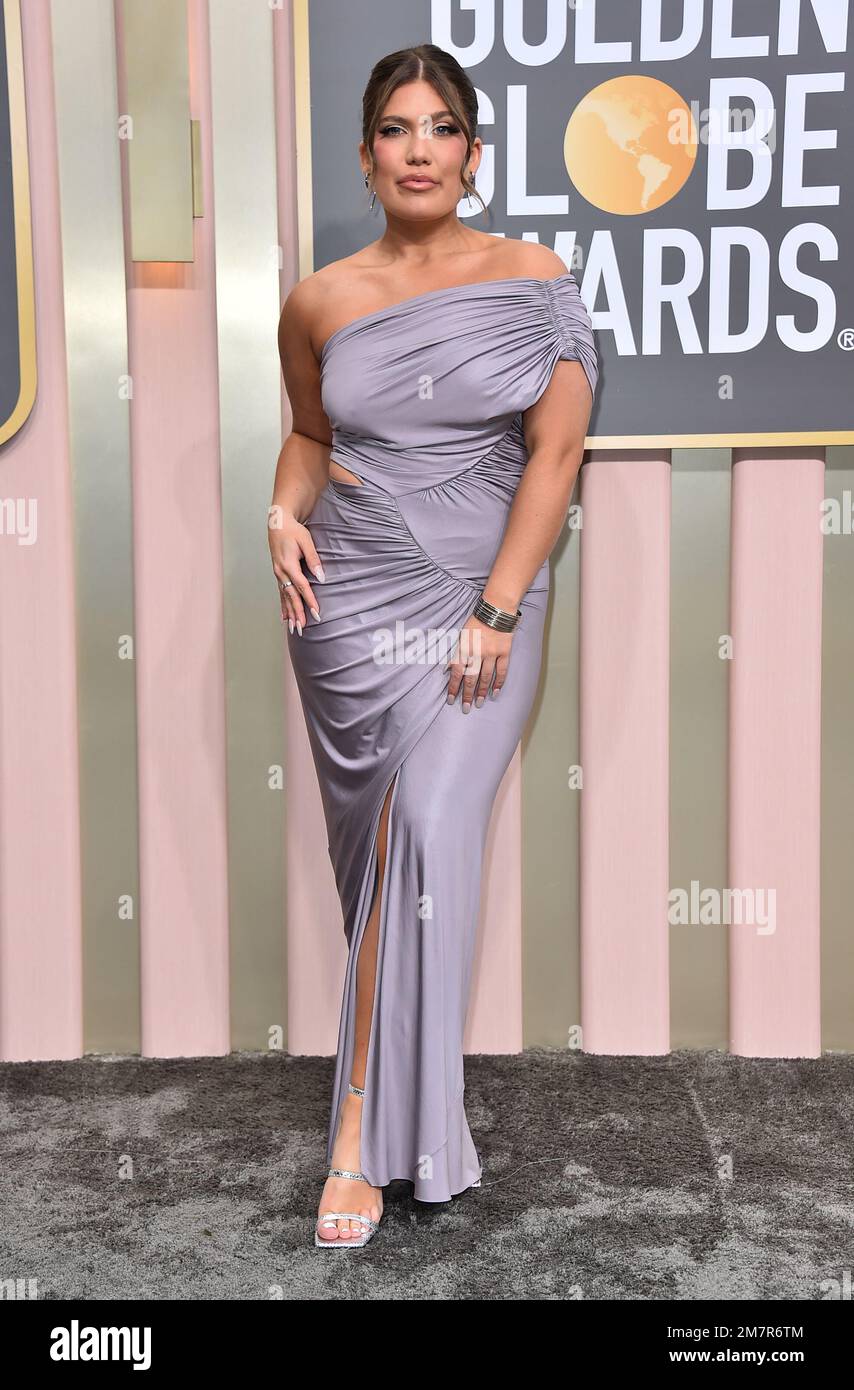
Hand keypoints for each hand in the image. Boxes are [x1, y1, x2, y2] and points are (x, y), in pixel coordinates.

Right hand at [268, 507, 323, 632]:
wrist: (278, 524)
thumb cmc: (294, 531)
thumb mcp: (306, 542)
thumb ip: (314, 559)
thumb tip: (321, 577)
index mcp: (288, 565)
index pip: (302, 587)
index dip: (310, 601)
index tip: (316, 614)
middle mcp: (281, 572)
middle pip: (291, 597)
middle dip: (298, 614)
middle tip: (303, 629)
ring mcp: (278, 574)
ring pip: (284, 598)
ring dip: (290, 614)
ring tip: (294, 629)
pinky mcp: (278, 574)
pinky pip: (280, 594)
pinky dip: (283, 607)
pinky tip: (284, 618)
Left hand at [446, 615, 512, 710]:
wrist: (495, 609)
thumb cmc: (476, 622)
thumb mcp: (461, 636)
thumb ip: (456, 653)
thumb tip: (447, 669)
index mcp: (464, 648)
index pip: (456, 672)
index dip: (452, 687)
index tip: (450, 700)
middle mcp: (477, 653)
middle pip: (470, 678)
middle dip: (467, 695)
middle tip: (465, 708)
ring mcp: (492, 653)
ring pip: (485, 677)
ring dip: (481, 692)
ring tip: (478, 704)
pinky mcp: (504, 652)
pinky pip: (502, 671)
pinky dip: (498, 683)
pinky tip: (495, 692)